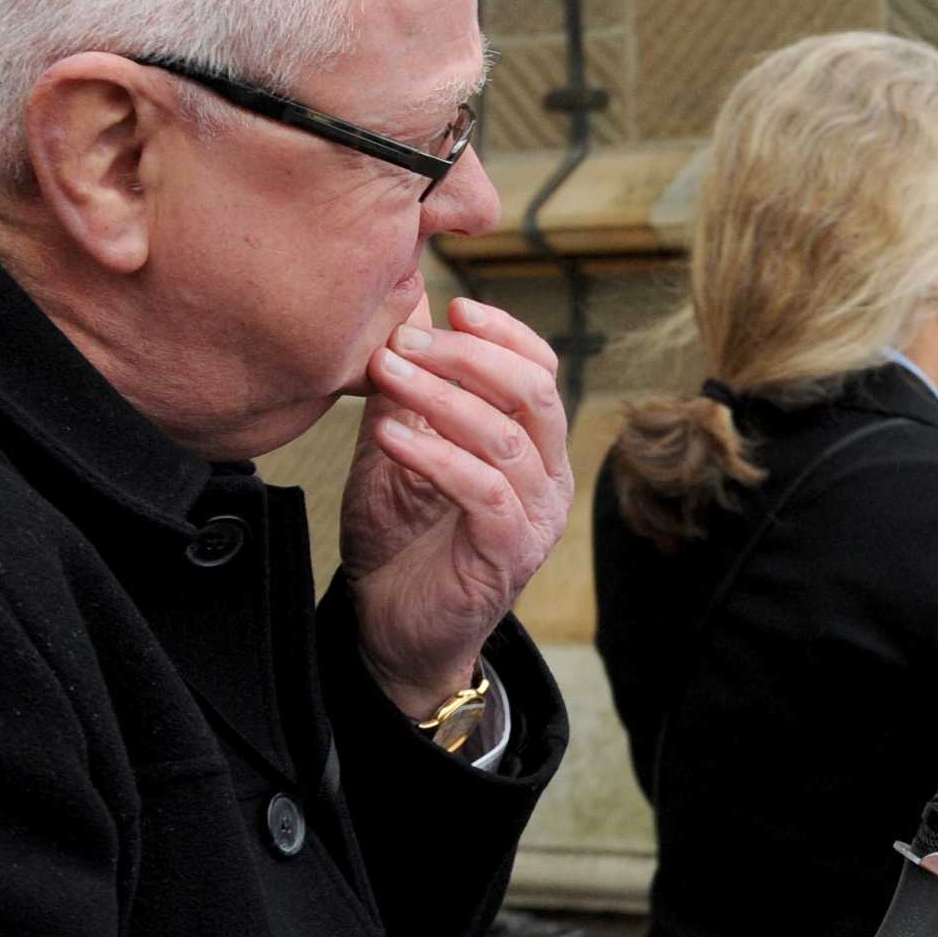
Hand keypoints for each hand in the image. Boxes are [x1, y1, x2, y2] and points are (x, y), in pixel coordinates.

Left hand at [338, 295, 572, 717]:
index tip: (453, 306)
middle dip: (470, 357)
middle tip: (406, 341)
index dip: (505, 333)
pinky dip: (435, 455)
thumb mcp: (397, 450)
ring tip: (388, 375)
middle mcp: (548, 477)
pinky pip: (484, 490)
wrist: (391, 630)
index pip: (543, 370)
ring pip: (508, 437)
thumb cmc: (401, 540)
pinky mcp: (509, 553)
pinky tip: (391, 436)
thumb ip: (404, 395)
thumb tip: (397, 316)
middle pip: (536, 394)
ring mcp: (535, 517)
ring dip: (443, 397)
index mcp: (533, 447)